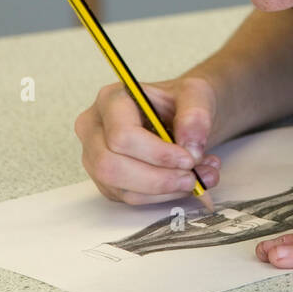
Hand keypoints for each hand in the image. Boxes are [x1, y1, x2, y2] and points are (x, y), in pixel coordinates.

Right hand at [74, 75, 222, 203]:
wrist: (184, 114)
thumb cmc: (182, 101)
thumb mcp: (197, 93)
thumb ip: (196, 115)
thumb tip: (191, 148)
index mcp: (110, 100)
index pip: (122, 135)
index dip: (157, 154)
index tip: (189, 159)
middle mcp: (95, 128)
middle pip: (111, 166)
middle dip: (157, 179)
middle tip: (192, 178)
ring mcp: (96, 157)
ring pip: (120, 188)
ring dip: (164, 191)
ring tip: (197, 179)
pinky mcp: (108, 180)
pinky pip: (131, 198)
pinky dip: (162, 196)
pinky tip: (184, 183)